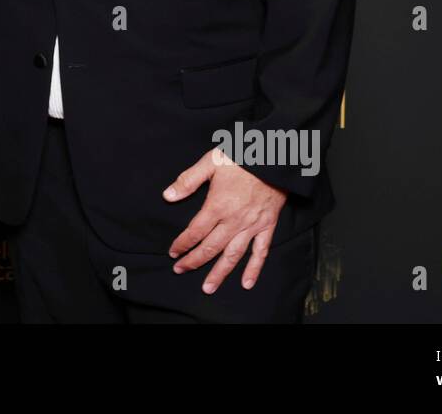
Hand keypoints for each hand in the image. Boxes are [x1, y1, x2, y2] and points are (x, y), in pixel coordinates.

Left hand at [162, 147, 287, 293]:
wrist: (274, 155)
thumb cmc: (241, 157)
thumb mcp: (210, 162)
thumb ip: (188, 180)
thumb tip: (167, 196)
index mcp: (217, 206)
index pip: (195, 232)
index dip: (182, 244)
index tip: (173, 252)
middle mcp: (234, 220)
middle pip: (210, 247)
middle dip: (193, 261)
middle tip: (180, 270)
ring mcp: (252, 225)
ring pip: (233, 255)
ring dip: (219, 272)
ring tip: (208, 287)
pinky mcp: (268, 226)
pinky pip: (260, 252)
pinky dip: (254, 269)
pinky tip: (246, 283)